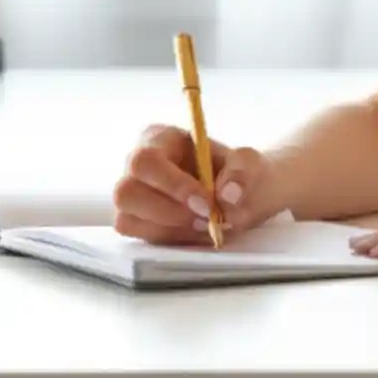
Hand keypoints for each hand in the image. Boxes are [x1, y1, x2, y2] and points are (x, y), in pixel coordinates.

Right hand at [112, 124, 283, 244]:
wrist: (245, 195)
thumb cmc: (242, 173)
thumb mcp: (251, 164)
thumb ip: (243, 172)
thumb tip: (228, 194)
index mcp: (159, 138)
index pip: (147, 161)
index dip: (172, 186)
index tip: (208, 205)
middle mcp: (137, 165)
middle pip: (126, 191)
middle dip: (168, 213)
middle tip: (206, 221)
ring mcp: (132, 195)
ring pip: (127, 217)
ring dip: (169, 229)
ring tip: (204, 226)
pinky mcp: (135, 220)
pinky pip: (137, 235)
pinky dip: (167, 239)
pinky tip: (193, 233)